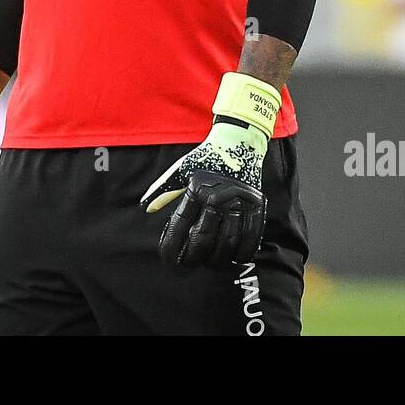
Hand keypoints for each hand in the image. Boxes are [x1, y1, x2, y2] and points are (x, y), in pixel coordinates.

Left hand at [140, 72, 279, 267]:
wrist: (238, 141)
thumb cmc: (205, 158)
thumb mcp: (180, 170)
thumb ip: (163, 190)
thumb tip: (146, 209)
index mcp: (197, 189)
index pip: (181, 225)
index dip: (173, 246)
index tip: (170, 259)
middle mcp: (218, 196)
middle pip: (204, 239)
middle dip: (193, 257)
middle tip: (190, 263)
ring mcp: (240, 202)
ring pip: (228, 243)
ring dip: (217, 258)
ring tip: (209, 263)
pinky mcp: (257, 205)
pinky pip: (252, 237)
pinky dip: (242, 253)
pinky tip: (233, 259)